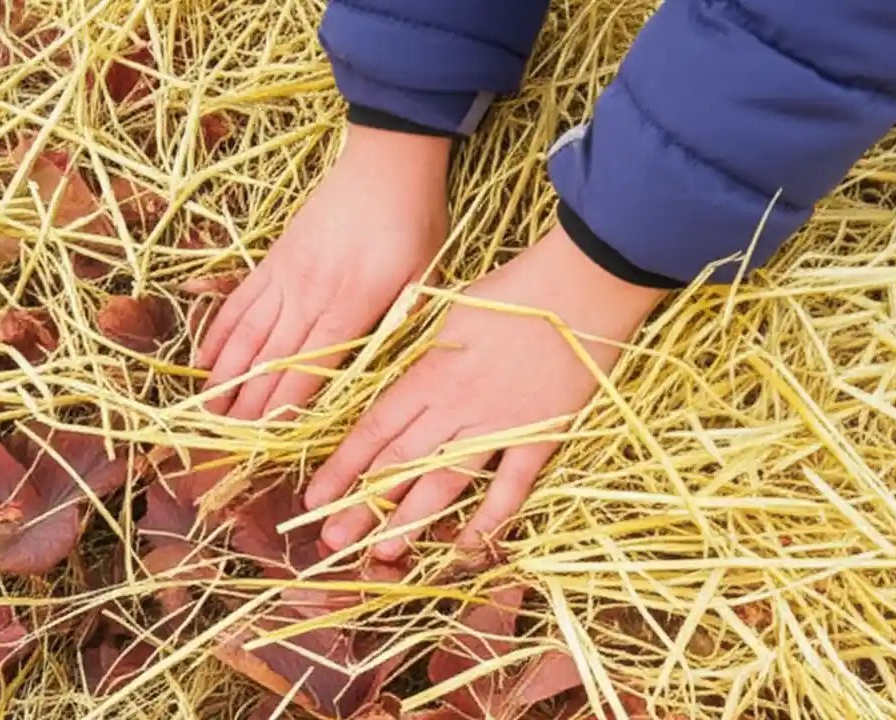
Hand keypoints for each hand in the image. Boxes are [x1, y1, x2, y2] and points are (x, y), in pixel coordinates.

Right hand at [196, 125, 450, 418]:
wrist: (385, 163)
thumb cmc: (414, 223)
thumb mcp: (424, 278)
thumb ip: (399, 323)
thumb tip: (379, 369)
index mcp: (351, 306)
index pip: (310, 368)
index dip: (284, 405)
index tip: (264, 438)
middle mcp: (309, 295)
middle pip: (269, 359)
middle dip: (246, 402)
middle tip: (224, 439)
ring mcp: (285, 276)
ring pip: (246, 334)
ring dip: (224, 374)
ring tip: (206, 409)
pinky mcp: (273, 259)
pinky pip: (238, 302)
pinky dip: (218, 332)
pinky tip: (204, 357)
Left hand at [303, 225, 666, 559]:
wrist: (581, 288)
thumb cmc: (516, 289)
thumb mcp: (451, 311)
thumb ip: (423, 351)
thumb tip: (399, 375)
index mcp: (430, 376)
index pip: (374, 431)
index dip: (342, 468)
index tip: (314, 497)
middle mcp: (456, 408)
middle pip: (400, 464)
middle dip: (363, 506)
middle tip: (334, 541)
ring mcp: (499, 427)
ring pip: (445, 482)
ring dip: (411, 521)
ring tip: (384, 555)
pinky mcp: (540, 437)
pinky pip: (510, 487)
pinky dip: (489, 519)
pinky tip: (465, 545)